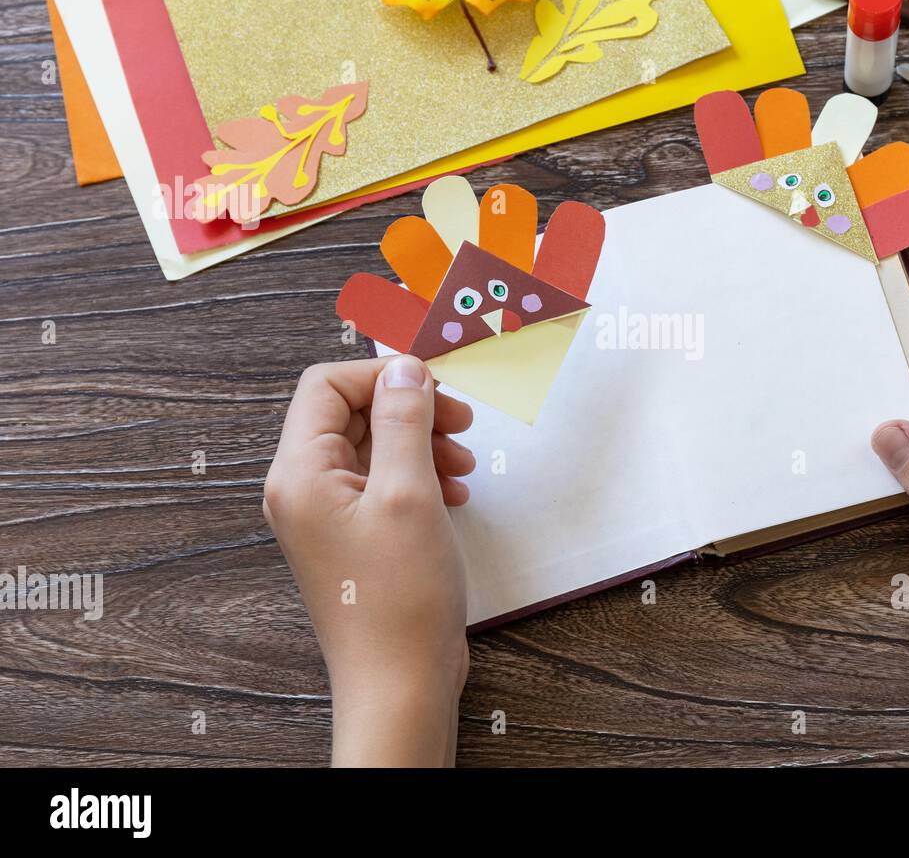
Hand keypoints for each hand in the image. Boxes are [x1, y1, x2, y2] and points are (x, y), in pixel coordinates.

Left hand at [264, 356, 475, 766]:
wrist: (400, 683)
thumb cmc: (399, 599)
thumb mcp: (408, 494)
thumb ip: (404, 421)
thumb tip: (404, 368)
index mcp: (299, 473)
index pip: (327, 386)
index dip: (383, 376)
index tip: (436, 387)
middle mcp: (303, 490)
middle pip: (352, 414)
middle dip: (410, 409)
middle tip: (461, 423)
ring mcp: (327, 516)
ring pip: (372, 447)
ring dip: (421, 442)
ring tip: (464, 462)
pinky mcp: (353, 537)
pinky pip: (382, 483)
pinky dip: (420, 475)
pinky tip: (453, 492)